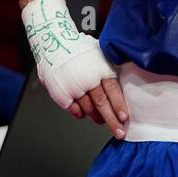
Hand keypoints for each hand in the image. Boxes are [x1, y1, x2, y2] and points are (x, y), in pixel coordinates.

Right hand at [22, 0, 127, 137]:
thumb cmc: (78, 49)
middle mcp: (88, 80)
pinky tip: (84, 113)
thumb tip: (122, 81)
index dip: (119, 106)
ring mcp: (74, 88)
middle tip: (119, 132)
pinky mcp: (62, 94)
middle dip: (113, 121)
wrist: (53, 44)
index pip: (113, 91)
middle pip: (103, 105)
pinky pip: (74, 110)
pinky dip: (80, 114)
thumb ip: (108, 68)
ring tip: (101, 121)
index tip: (125, 118)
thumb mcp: (98, 53)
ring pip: (89, 109)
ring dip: (97, 117)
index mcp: (100, 69)